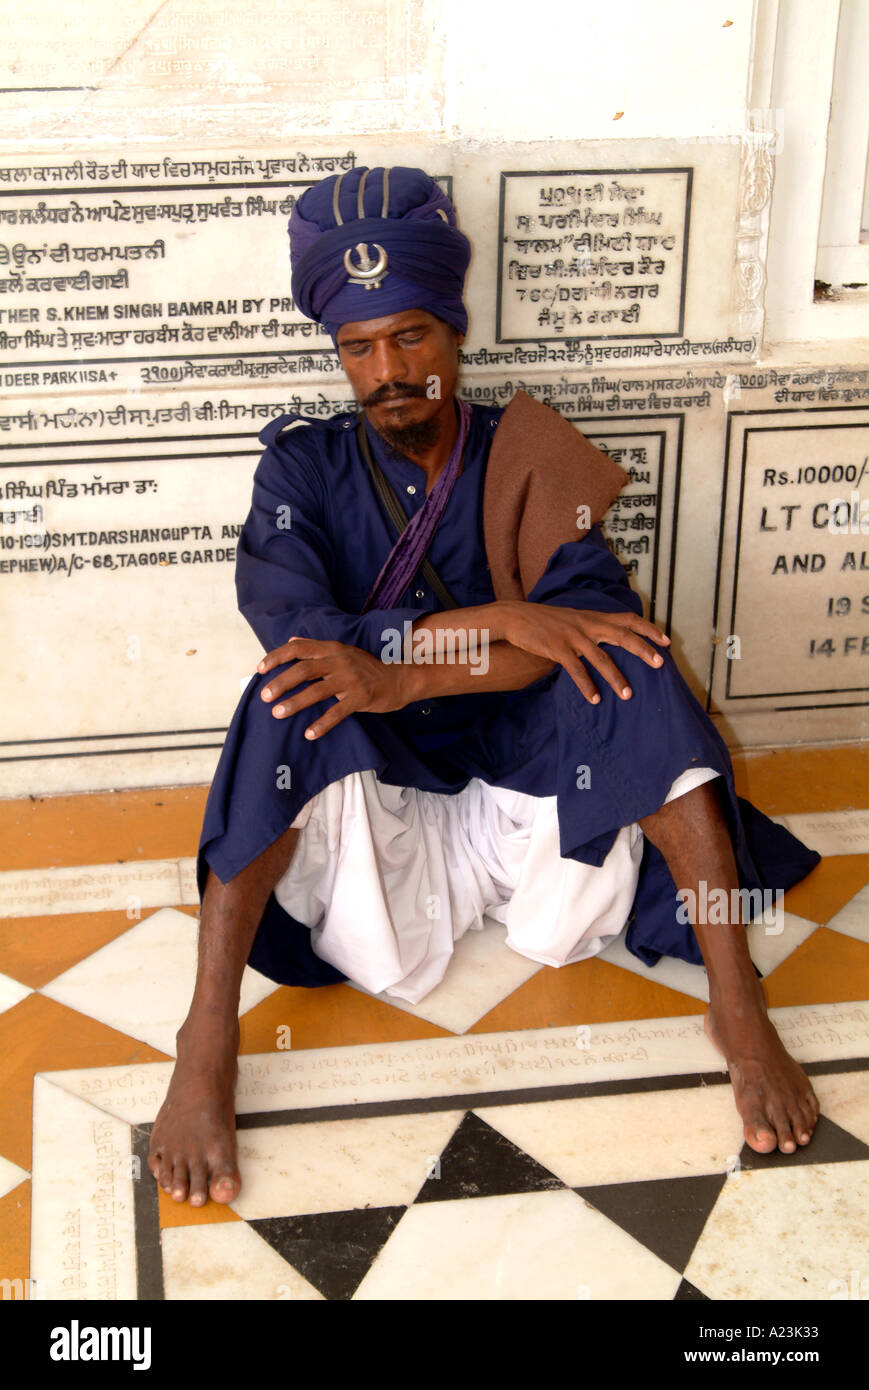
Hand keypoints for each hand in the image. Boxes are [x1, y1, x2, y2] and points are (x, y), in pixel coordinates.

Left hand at [256, 637, 408, 738]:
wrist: (399, 680)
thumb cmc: (367, 668)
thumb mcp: (342, 651)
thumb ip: (316, 647)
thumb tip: (292, 640)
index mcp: (332, 649)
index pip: (299, 648)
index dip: (277, 657)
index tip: (260, 669)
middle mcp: (339, 661)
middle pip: (304, 669)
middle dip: (281, 682)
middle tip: (265, 697)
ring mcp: (351, 679)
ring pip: (317, 690)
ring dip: (295, 702)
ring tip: (278, 714)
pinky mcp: (361, 697)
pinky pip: (338, 712)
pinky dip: (322, 724)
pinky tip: (309, 733)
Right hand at [501, 600, 670, 703]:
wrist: (516, 616)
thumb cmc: (546, 621)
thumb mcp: (574, 619)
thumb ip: (593, 627)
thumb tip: (611, 639)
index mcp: (594, 617)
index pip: (629, 619)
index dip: (649, 629)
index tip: (667, 641)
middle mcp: (588, 624)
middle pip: (623, 635)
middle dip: (643, 650)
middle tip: (660, 665)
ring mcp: (573, 636)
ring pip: (601, 658)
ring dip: (616, 678)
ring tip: (628, 695)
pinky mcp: (557, 648)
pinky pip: (576, 670)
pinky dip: (587, 685)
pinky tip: (595, 699)